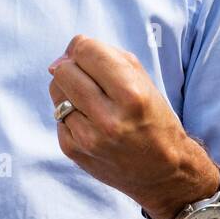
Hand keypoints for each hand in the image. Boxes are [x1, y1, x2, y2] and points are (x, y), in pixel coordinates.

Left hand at [47, 35, 219, 218]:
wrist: (164, 173)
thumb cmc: (154, 119)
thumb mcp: (144, 82)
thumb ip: (109, 57)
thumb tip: (67, 52)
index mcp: (132, 95)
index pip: (86, 51)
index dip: (83, 46)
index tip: (89, 53)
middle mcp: (109, 118)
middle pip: (64, 70)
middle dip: (72, 65)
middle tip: (88, 75)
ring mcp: (88, 138)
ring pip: (55, 92)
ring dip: (68, 89)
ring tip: (90, 99)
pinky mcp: (73, 151)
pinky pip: (58, 116)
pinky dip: (70, 113)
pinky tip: (90, 121)